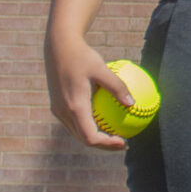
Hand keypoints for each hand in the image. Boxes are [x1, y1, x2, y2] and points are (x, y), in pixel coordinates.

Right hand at [44, 34, 133, 150]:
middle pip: (83, 139)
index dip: (107, 144)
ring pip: (77, 132)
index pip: (90, 136)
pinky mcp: (57, 106)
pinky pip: (74, 122)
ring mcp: (58, 110)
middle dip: (103, 145)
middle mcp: (63, 112)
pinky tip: (104, 118)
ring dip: (95, 137)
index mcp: (74, 107)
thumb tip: (133, 104)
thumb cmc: (82, 55)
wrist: (58, 47)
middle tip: (124, 143)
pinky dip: (89, 126)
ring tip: (115, 134)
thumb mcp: (102, 69)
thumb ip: (117, 87)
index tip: (124, 143)